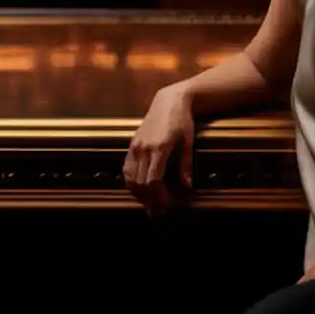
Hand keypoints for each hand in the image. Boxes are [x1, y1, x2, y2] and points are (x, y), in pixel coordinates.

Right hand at [124, 85, 195, 214]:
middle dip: (148, 200)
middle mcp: (144, 147)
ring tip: (147, 204)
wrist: (169, 101)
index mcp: (160, 147)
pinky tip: (137, 189)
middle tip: (156, 212)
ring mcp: (136, 145)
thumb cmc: (182, 120)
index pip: (154, 180)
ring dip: (138, 193)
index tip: (164, 207)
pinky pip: (127, 167)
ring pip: (131, 177)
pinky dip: (130, 181)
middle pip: (142, 182)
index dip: (158, 197)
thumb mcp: (188, 142)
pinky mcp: (132, 143)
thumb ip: (185, 166)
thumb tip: (187, 187)